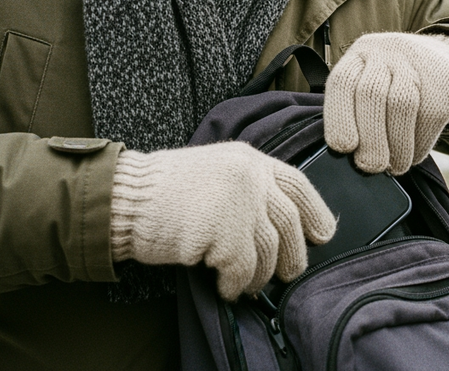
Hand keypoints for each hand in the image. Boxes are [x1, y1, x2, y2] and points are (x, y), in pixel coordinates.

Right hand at [110, 141, 335, 299]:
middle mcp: (251, 176)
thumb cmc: (164, 191)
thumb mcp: (216, 172)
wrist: (126, 198)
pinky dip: (236, 285)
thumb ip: (249, 187)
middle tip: (287, 273)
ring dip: (259, 276)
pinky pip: (242, 269)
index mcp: (250, 159)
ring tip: (246, 285)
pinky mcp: (224, 230)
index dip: (316, 212)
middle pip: (288, 222)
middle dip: (291, 254)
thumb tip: (280, 225)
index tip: (323, 234)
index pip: (298, 185)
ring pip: (268, 250)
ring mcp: (239, 202)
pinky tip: (226, 289)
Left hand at [324, 32, 448, 174]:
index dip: (340, 116)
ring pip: (402, 104)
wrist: (445, 65)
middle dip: (370, 136)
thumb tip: (348, 156)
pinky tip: (413, 156)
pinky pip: (430, 116)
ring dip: (397, 144)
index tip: (342, 148)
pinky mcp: (444, 80)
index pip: (342, 82)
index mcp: (359, 55)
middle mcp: (386, 53)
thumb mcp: (368, 83)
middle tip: (370, 166)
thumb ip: (355, 111)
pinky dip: (420, 144)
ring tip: (394, 167)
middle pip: (372, 93)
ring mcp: (417, 62)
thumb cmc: (394, 85)